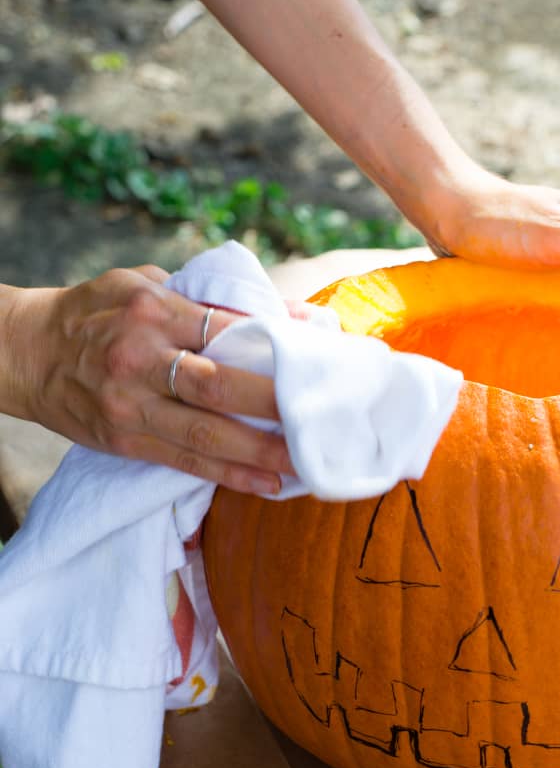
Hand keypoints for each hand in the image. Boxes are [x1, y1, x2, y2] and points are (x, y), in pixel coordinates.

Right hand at [5, 265, 311, 493]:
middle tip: (322, 414)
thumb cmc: (96, 312)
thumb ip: (206, 299)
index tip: (319, 354)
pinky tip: (268, 483)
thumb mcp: (143, 284)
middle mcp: (140, 358)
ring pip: (206, 431)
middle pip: (219, 384)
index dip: (275, 341)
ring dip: (261, 449)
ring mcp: (131, 404)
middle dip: (274, 403)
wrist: (26, 352)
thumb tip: (283, 312)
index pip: (223, 327)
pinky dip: (230, 473)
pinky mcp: (125, 441)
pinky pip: (186, 461)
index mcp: (150, 310)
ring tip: (306, 460)